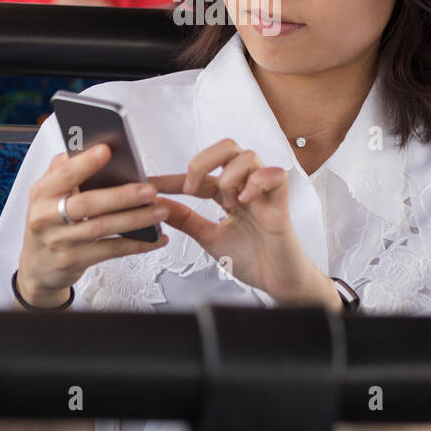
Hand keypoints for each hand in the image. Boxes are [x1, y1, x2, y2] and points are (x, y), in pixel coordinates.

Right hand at [17, 144, 168, 306]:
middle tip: (150, 189)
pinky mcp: (74, 261)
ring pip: (102, 228)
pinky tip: (155, 238)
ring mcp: (60, 242)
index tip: (108, 150)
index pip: (64, 174)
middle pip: (87, 204)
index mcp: (41, 193)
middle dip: (122, 196)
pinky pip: (110, 251)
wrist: (38, 267)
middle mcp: (46, 217)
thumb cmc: (48, 223)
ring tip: (160, 210)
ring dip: (135, 219)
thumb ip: (62, 171)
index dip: (86, 162)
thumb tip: (86, 146)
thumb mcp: (46, 195)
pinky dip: (137, 244)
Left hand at [148, 139, 337, 306]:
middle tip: (192, 190)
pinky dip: (257, 182)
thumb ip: (186, 220)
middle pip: (228, 147)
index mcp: (230, 194)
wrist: (278, 283)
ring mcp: (265, 193)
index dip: (172, 177)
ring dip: (229, 177)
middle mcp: (247, 187)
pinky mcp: (281, 204)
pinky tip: (244, 200)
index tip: (149, 184)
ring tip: (227, 204)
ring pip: (247, 156)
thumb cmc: (253, 259)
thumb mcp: (209, 238)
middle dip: (203, 162)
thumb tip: (157, 205)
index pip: (200, 174)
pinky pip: (274, 175)